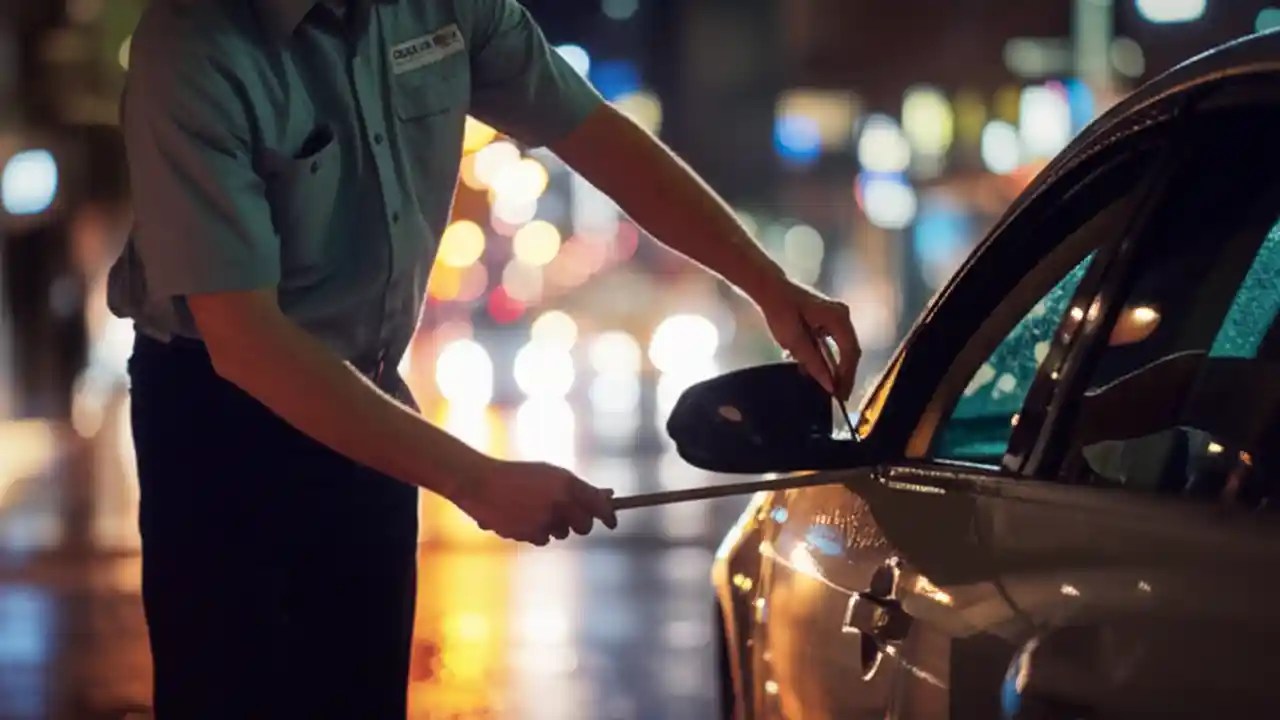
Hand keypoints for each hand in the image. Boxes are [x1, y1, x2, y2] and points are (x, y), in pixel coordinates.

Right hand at [450, 460, 617, 545]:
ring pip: (562, 533)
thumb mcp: (550, 474)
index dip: (609, 515)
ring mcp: (543, 520)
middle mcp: (558, 503)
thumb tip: (608, 495)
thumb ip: (578, 487)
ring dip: (556, 526)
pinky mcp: (528, 534)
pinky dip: (537, 532)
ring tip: (536, 509)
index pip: (598, 505)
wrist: (481, 483)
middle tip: (571, 516)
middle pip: (584, 526)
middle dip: (581, 523)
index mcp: (566, 483)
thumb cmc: (518, 475)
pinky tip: (523, 517)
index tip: (612, 522)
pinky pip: (543, 539)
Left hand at [752, 277, 859, 399]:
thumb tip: (829, 384)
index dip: (846, 374)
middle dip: (843, 374)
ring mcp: (836, 317)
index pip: (850, 351)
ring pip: (841, 348)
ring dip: (833, 367)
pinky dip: (825, 357)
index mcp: (838, 317)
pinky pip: (832, 342)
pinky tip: (815, 369)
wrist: (769, 289)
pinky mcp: (826, 320)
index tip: (841, 393)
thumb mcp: (794, 340)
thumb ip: (813, 362)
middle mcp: (842, 315)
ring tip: (828, 387)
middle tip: (838, 395)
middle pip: (850, 350)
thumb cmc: (780, 310)